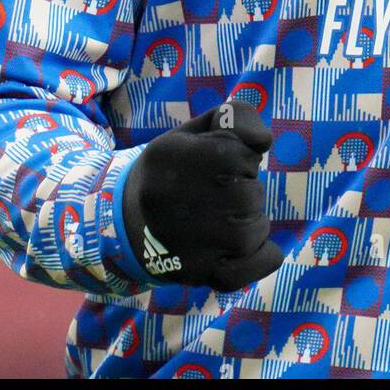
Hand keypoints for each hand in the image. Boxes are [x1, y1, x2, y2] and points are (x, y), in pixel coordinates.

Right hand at [121, 100, 284, 291]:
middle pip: (252, 193)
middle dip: (244, 189)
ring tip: (221, 217)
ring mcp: (191, 242)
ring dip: (250, 221)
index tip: (217, 164)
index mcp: (179, 157)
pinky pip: (251, 268)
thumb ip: (237, 117)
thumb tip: (263, 142)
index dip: (239, 157)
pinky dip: (261, 255)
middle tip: (215, 194)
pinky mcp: (199, 272)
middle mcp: (180, 201)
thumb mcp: (196, 130)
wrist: (126, 219)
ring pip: (256, 229)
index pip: (246, 155)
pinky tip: (245, 245)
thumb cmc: (174, 168)